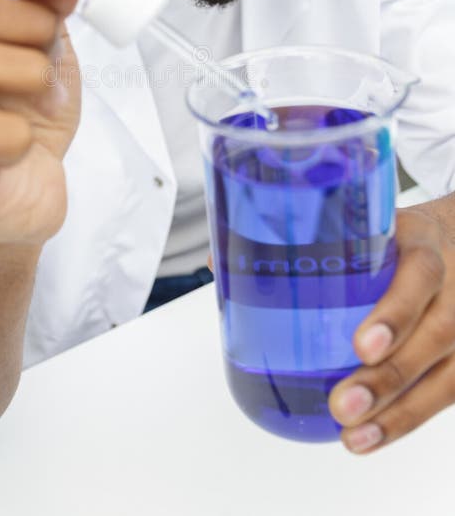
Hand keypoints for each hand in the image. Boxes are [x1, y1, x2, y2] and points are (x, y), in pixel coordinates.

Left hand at [328, 197, 454, 452]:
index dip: (396, 313)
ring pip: (449, 373)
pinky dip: (409, 418)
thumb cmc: (398, 236)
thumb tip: (224, 264)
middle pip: (438, 333)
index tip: (363, 346)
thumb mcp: (364, 221)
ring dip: (400, 412)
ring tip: (354, 435)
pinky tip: (373, 436)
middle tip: (343, 404)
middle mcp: (454, 283)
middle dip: (389, 376)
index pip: (421, 273)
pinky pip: (448, 390)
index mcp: (424, 241)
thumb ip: (309, 239)